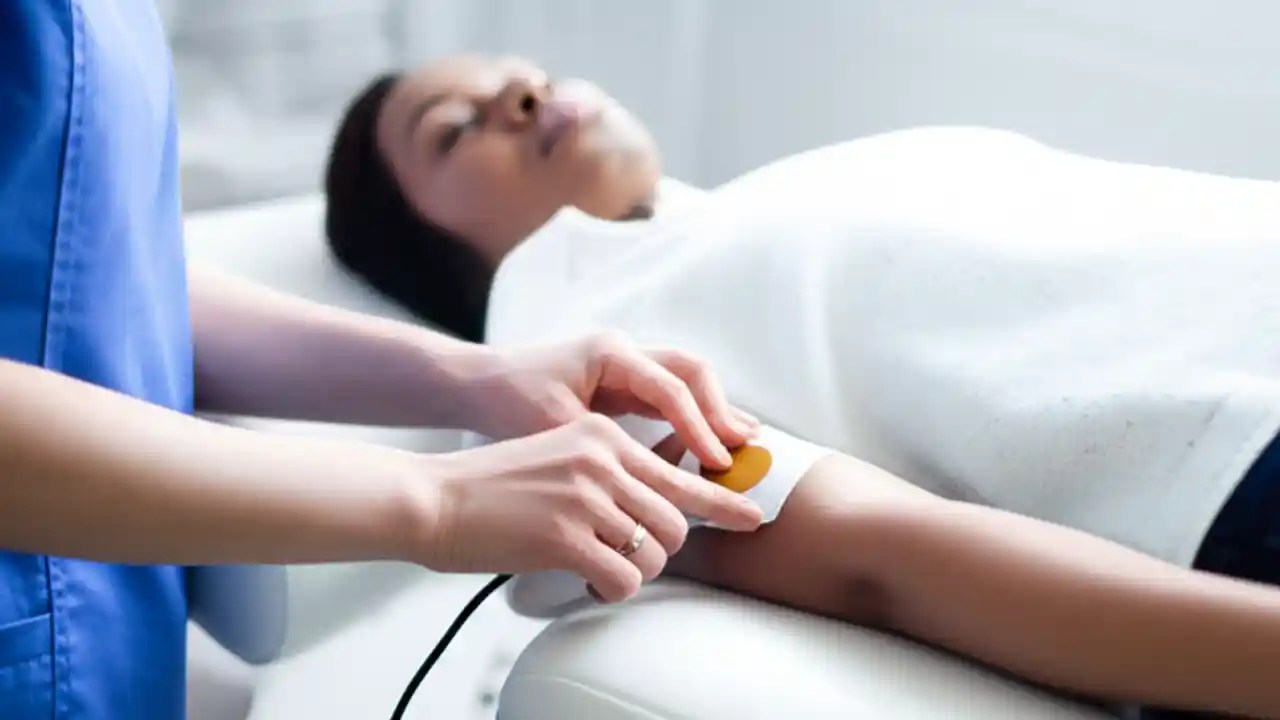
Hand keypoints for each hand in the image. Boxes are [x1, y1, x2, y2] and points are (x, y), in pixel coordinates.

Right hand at [414, 414, 763, 601]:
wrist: (433, 498)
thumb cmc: (494, 486)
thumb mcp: (560, 455)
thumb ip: (611, 471)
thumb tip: (662, 505)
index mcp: (602, 435)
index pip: (679, 472)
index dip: (722, 499)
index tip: (753, 515)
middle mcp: (601, 458)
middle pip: (676, 519)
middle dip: (660, 550)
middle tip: (627, 558)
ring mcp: (586, 496)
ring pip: (654, 551)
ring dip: (634, 570)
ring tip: (598, 568)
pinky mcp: (566, 536)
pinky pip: (624, 578)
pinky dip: (612, 589)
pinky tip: (585, 581)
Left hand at [466, 331, 759, 469]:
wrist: (478, 384)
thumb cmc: (507, 402)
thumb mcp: (552, 427)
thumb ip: (599, 449)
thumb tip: (642, 485)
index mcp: (609, 354)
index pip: (670, 389)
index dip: (698, 427)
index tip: (716, 462)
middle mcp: (623, 351)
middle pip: (691, 371)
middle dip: (720, 408)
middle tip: (744, 447)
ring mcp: (625, 363)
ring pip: (685, 378)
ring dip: (713, 409)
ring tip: (743, 441)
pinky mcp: (621, 381)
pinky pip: (668, 393)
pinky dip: (692, 414)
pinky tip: (710, 440)